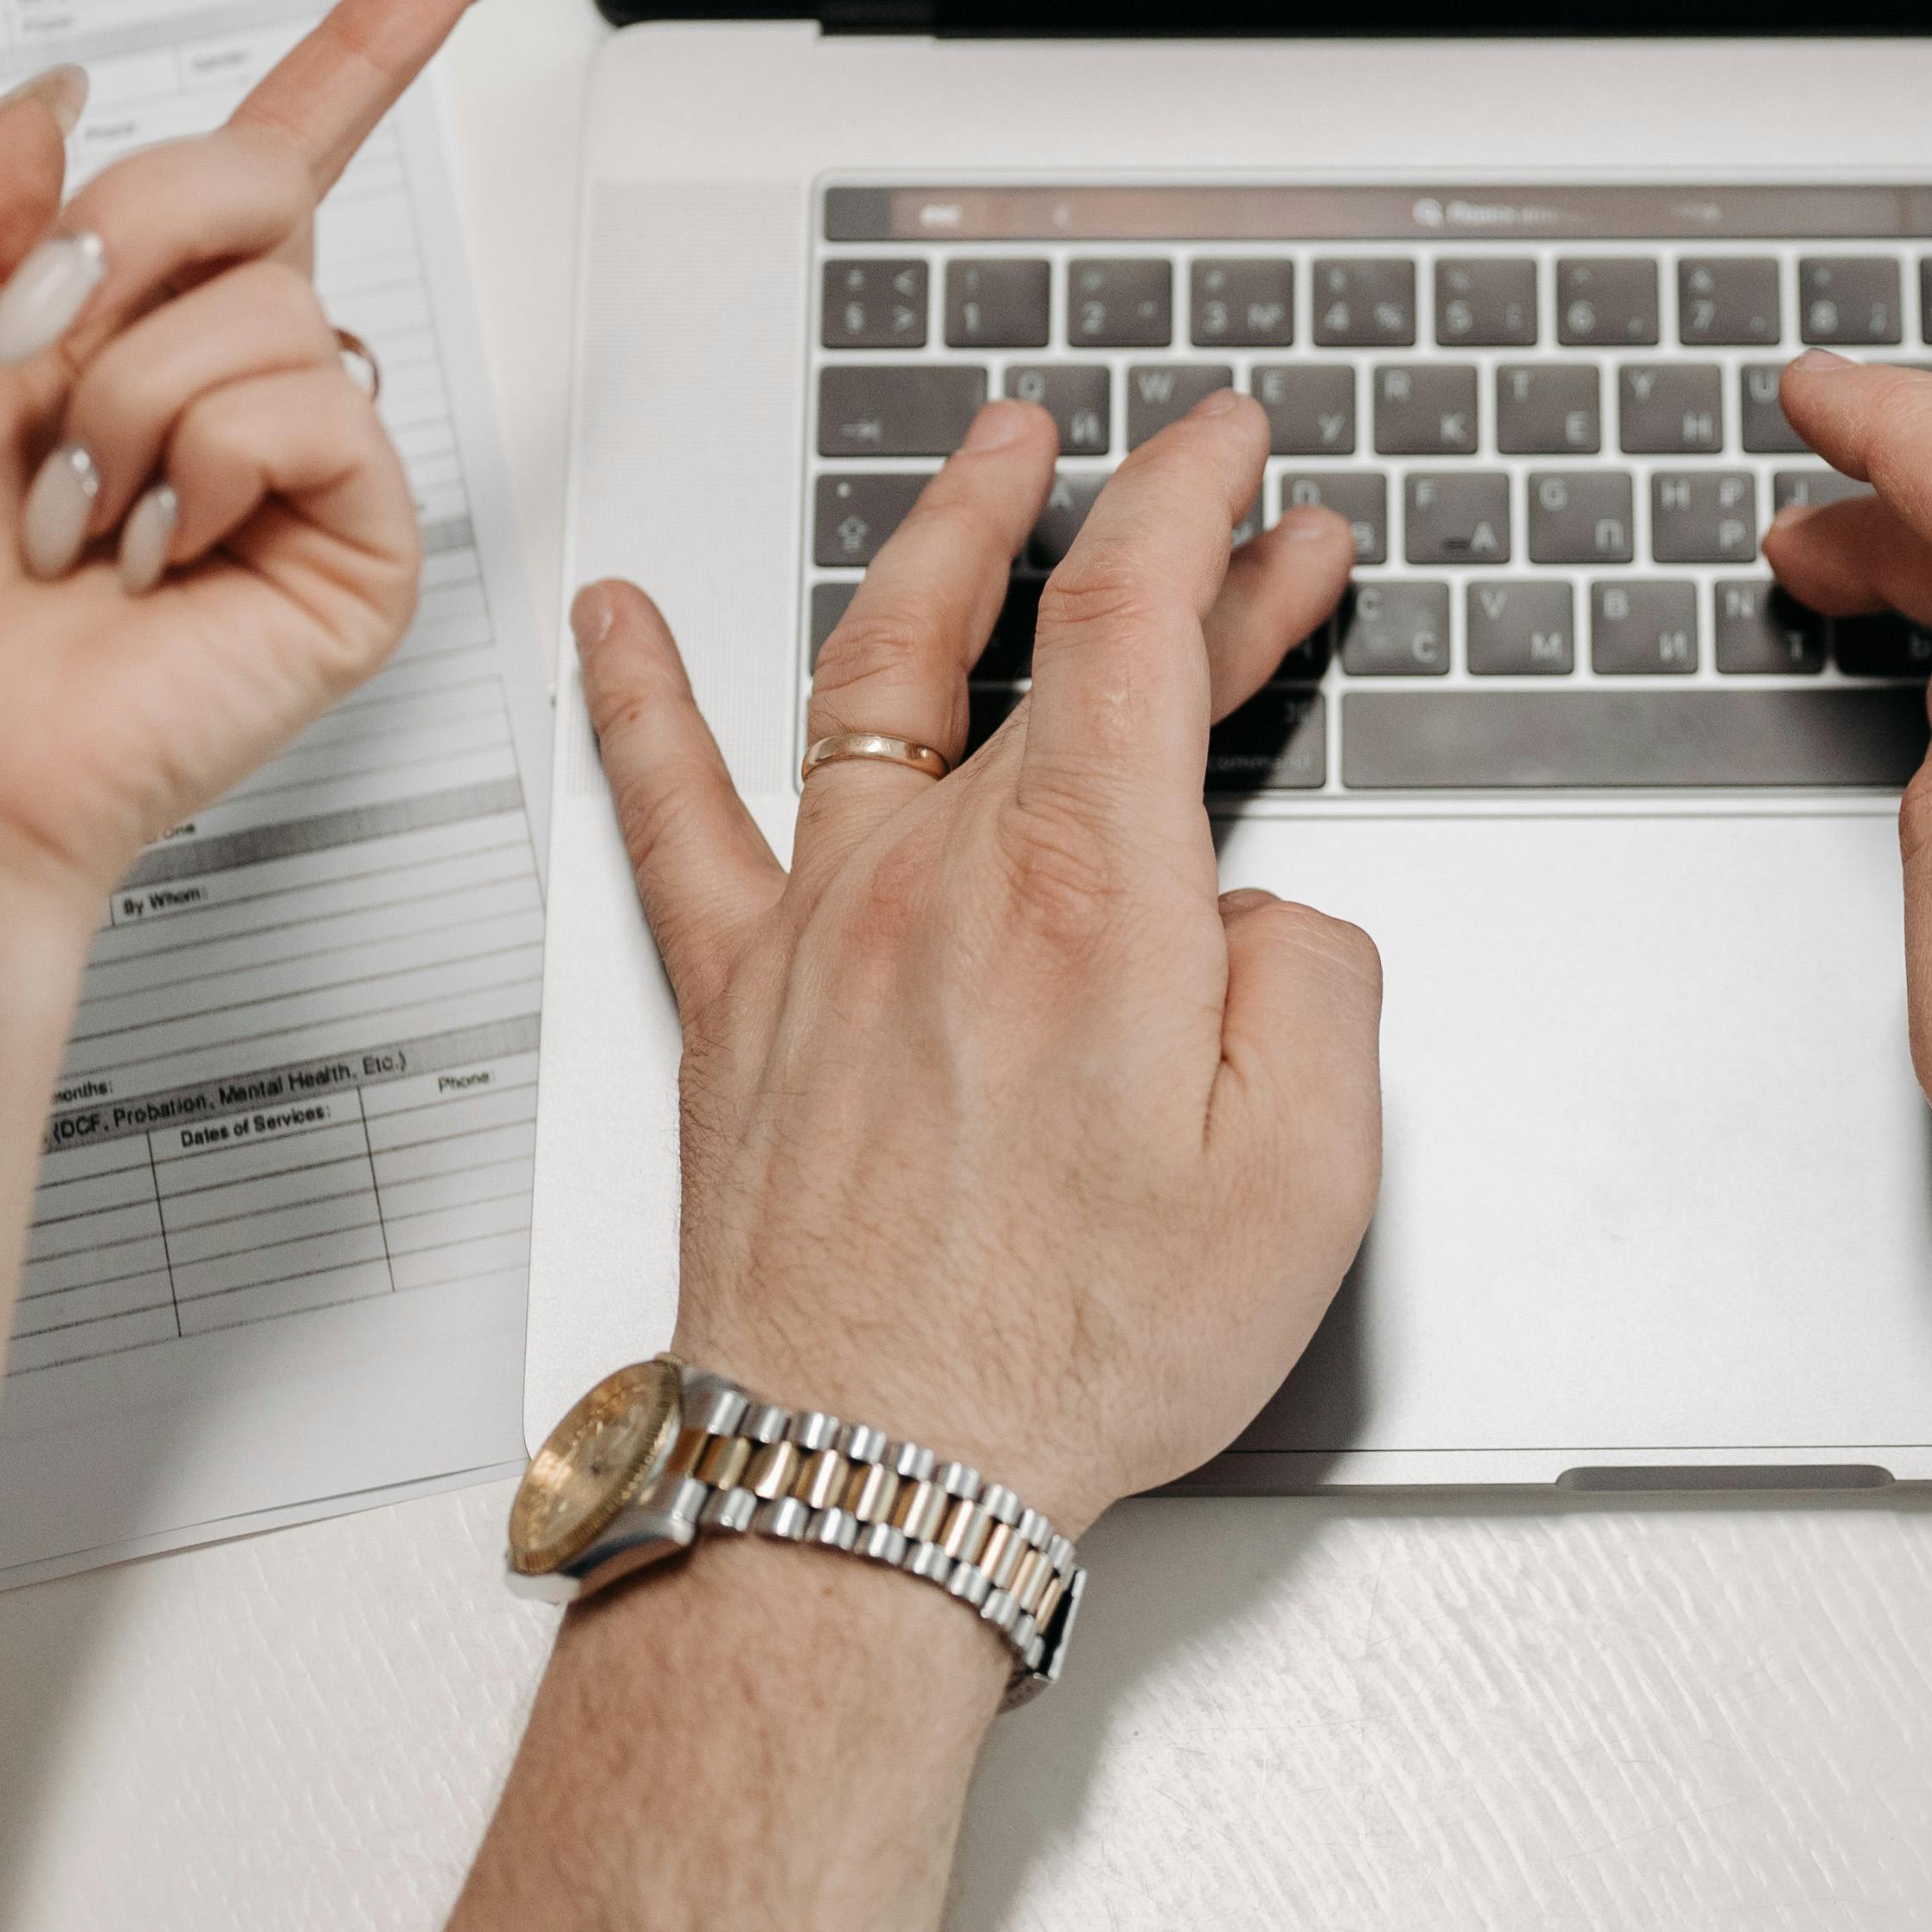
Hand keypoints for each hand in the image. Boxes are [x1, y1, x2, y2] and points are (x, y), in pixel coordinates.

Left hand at [0, 0, 508, 913]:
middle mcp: (228, 372)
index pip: (284, 145)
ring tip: (81, 517)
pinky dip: (206, 470)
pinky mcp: (356, 542)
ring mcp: (299, 457)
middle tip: (33, 378)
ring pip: (272, 306)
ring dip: (131, 406)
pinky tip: (155, 556)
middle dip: (121, 252)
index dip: (378, 39)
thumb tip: (61, 98)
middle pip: (253, 179)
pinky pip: (317, 409)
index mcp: (128, 315)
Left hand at [571, 391, 1378, 1532]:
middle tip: (1230, 508)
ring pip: (876, 669)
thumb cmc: (1062, 1352)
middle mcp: (946, 875)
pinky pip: (673, 815)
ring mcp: (827, 921)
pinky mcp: (740, 996)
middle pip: (1055, 647)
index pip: (1145, 618)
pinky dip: (638, 701)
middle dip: (1165, 553)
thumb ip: (1317, 990)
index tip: (1240, 457)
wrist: (868, 1475)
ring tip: (992, 458)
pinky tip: (613, 625)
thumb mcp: (1301, 1178)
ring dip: (945, 539)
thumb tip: (1272, 916)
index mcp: (1094, 897)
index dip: (1202, 506)